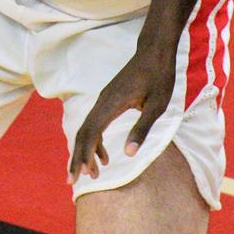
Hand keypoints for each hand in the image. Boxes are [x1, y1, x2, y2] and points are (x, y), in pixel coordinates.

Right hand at [69, 51, 176, 183]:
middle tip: (74, 182)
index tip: (81, 174)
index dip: (84, 154)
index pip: (91, 132)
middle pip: (83, 133)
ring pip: (87, 129)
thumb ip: (142, 129)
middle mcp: (102, 102)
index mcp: (112, 104)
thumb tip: (128, 154)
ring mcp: (103, 100)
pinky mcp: (107, 101)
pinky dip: (94, 142)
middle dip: (77, 158)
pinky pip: (94, 123)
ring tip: (92, 174)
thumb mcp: (157, 106)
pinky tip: (105, 157)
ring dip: (86, 152)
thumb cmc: (159, 77)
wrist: (154, 51)